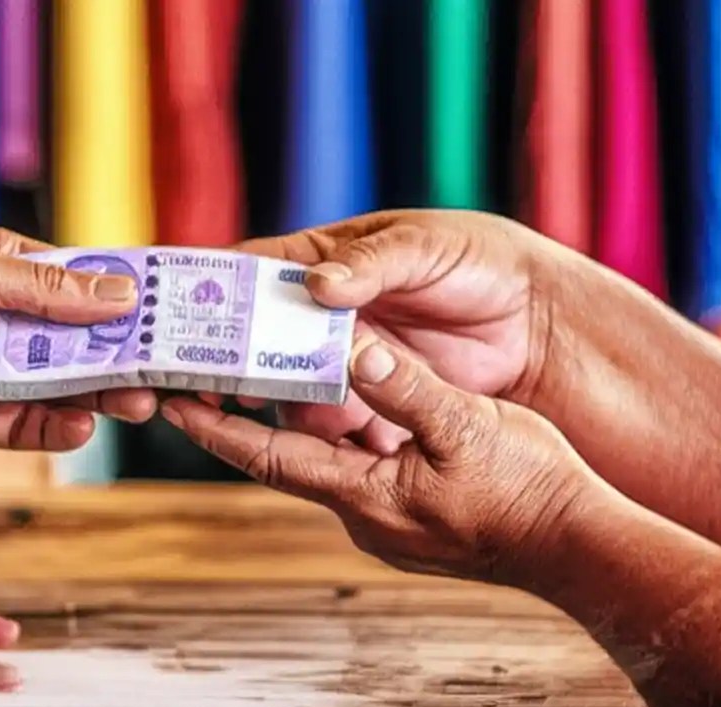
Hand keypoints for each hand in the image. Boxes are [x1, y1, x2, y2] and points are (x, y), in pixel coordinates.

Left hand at [0, 225, 155, 449]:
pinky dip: (54, 429)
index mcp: (2, 270)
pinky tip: (83, 424)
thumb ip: (44, 290)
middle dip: (119, 358)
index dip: (123, 302)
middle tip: (163, 372)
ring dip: (97, 395)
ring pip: (55, 389)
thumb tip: (121, 294)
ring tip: (135, 402)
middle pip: (75, 344)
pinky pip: (19, 427)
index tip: (170, 315)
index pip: (78, 287)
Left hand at [164, 334, 596, 581]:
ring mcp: (385, 521)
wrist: (579, 549)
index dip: (218, 430)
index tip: (173, 403)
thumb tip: (355, 349)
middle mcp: (363, 516)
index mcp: (365, 497)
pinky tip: (344, 402)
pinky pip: (356, 469)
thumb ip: (406, 389)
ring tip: (267, 374)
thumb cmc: (529, 491)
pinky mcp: (407, 517)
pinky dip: (340, 435)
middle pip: (288, 458)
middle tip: (208, 374)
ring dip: (298, 422)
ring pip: (324, 461)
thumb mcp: (468, 427)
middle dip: (250, 417)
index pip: (270, 459)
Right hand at [232, 209, 561, 452]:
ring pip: (290, 388)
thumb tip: (318, 284)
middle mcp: (322, 314)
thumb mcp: (426, 250)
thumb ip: (372, 266)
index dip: (215, 296)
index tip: (182, 320)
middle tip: (207, 389)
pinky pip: (335, 423)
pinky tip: (333, 442)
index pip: (252, 274)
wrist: (538, 321)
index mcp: (322, 260)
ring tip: (272, 419)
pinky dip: (329, 435)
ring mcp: (344, 360)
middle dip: (232, 365)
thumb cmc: (478, 262)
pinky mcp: (371, 401)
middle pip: (258, 341)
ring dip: (279, 405)